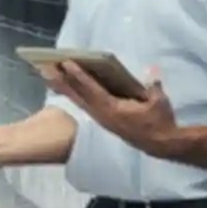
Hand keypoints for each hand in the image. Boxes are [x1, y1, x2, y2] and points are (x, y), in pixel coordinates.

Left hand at [45, 61, 179, 156]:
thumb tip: (151, 69)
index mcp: (113, 110)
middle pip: (78, 95)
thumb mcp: (159, 102)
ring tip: (47, 75)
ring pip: (78, 100)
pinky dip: (73, 94)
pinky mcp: (103, 120)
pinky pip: (84, 105)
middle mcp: (102, 115)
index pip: (92, 90)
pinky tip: (64, 88)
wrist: (162, 144)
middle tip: (44, 68)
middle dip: (61, 81)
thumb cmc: (160, 121)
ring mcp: (101, 119)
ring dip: (63, 88)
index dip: (79, 76)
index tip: (66, 63)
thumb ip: (153, 85)